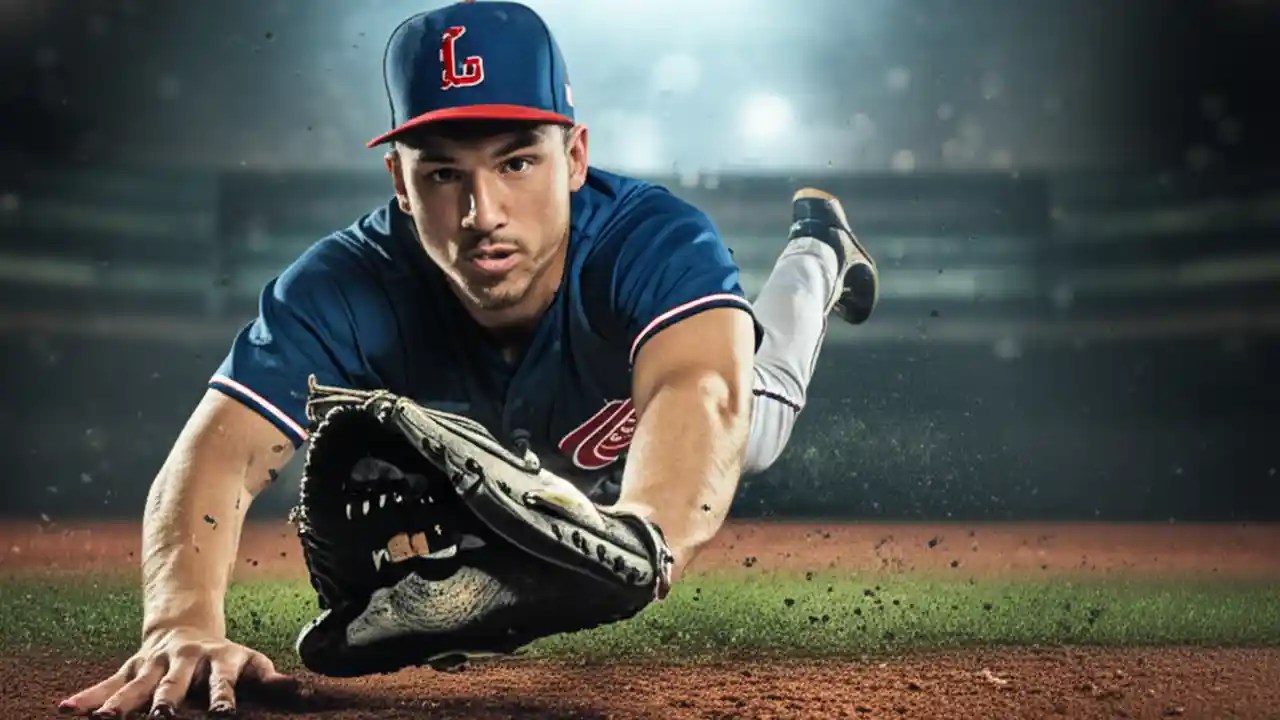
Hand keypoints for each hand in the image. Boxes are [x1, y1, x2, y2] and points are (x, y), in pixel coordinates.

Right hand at [56, 626, 295, 717]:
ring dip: (119, 703)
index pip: (221, 682)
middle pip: (172, 685)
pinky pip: (104, 684)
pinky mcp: (129, 670)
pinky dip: (87, 696)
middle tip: (158, 718)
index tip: (223, 715)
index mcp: (217, 662)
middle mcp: (182, 662)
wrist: (186, 627)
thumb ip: (275, 682)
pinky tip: (66, 708)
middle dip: (164, 702)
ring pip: (134, 686)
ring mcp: (153, 666)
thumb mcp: (252, 665)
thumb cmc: (225, 659)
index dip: (221, 697)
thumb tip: (308, 695)